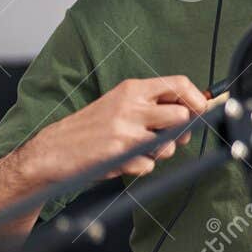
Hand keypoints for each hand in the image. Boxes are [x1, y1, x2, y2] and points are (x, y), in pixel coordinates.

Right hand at [20, 76, 209, 183]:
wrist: (52, 150)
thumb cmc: (91, 128)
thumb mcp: (120, 104)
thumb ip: (152, 105)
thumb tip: (192, 112)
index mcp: (132, 89)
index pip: (179, 84)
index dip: (196, 99)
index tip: (199, 111)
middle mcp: (131, 106)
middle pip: (182, 117)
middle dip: (181, 132)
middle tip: (169, 138)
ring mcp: (125, 130)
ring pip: (170, 144)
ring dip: (160, 152)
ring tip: (137, 149)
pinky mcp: (119, 154)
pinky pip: (149, 165)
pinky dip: (140, 167)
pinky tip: (122, 160)